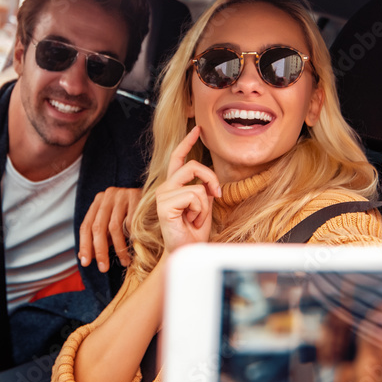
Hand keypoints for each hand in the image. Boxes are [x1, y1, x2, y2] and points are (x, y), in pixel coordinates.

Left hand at [79, 186, 141, 271]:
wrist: (153, 198)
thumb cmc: (130, 213)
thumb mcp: (111, 224)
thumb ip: (98, 239)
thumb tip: (82, 257)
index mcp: (98, 202)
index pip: (86, 226)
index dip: (84, 246)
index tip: (85, 263)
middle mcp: (107, 196)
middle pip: (98, 227)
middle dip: (100, 251)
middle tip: (104, 268)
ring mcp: (121, 195)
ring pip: (114, 227)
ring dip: (118, 248)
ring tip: (124, 261)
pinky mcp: (135, 196)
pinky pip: (130, 222)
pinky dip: (131, 236)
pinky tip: (134, 246)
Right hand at [157, 127, 221, 251]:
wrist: (186, 253)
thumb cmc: (194, 234)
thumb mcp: (204, 207)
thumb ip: (205, 191)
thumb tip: (211, 183)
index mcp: (173, 187)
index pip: (178, 159)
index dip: (187, 143)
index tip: (197, 129)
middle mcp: (165, 188)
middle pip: (193, 166)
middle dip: (211, 179)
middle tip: (218, 194)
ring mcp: (163, 196)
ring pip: (197, 186)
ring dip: (205, 205)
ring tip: (197, 218)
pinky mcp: (164, 205)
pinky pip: (194, 196)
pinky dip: (200, 211)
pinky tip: (191, 222)